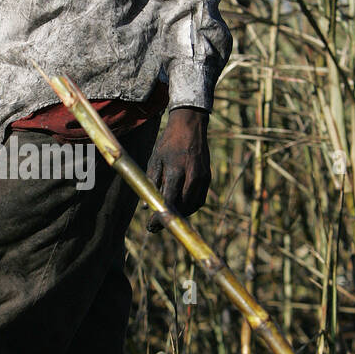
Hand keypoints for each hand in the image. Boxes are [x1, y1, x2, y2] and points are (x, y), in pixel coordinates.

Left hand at [146, 106, 210, 231]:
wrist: (190, 126)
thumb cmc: (169, 142)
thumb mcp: (155, 159)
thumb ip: (151, 183)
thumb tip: (147, 206)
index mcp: (176, 170)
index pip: (169, 200)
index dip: (161, 216)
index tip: (151, 226)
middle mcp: (192, 175)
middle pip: (182, 206)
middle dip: (168, 220)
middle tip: (155, 227)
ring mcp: (202, 177)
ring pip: (192, 205)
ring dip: (179, 215)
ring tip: (166, 218)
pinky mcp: (207, 177)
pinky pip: (199, 199)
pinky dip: (189, 207)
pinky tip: (179, 208)